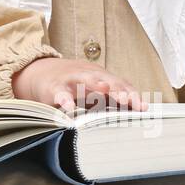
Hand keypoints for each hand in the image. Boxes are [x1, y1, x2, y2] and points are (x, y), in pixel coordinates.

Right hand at [12, 57, 147, 115]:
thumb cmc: (75, 85)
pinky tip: (68, 106)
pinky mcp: (54, 87)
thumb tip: (141, 111)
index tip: (142, 108)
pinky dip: (64, 98)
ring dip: (95, 83)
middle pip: (107, 80)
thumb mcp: (96, 91)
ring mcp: (72, 80)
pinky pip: (59, 93)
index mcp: (102, 78)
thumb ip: (116, 100)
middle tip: (128, 100)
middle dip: (118, 89)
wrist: (43, 73)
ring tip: (104, 90)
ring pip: (84, 79)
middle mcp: (90, 76)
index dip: (131, 95)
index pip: (121, 85)